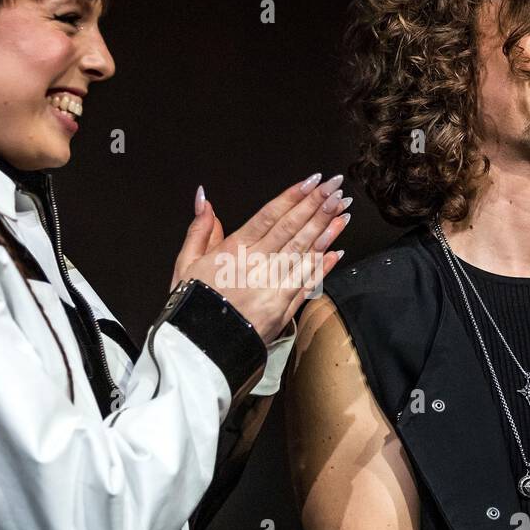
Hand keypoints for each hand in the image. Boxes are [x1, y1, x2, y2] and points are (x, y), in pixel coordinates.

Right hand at [170, 175, 349, 344]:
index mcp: (233, 249)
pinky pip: (308, 283)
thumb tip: (203, 197)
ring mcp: (273, 286)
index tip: (313, 181)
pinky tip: (337, 250)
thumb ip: (200, 229)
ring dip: (326, 230)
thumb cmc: (191, 306)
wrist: (200, 349)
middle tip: (336, 186)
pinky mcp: (283, 308)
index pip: (269, 215)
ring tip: (343, 210)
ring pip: (304, 252)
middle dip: (317, 205)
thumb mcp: (186, 263)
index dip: (293, 196)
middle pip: (292, 228)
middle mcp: (257, 264)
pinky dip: (323, 266)